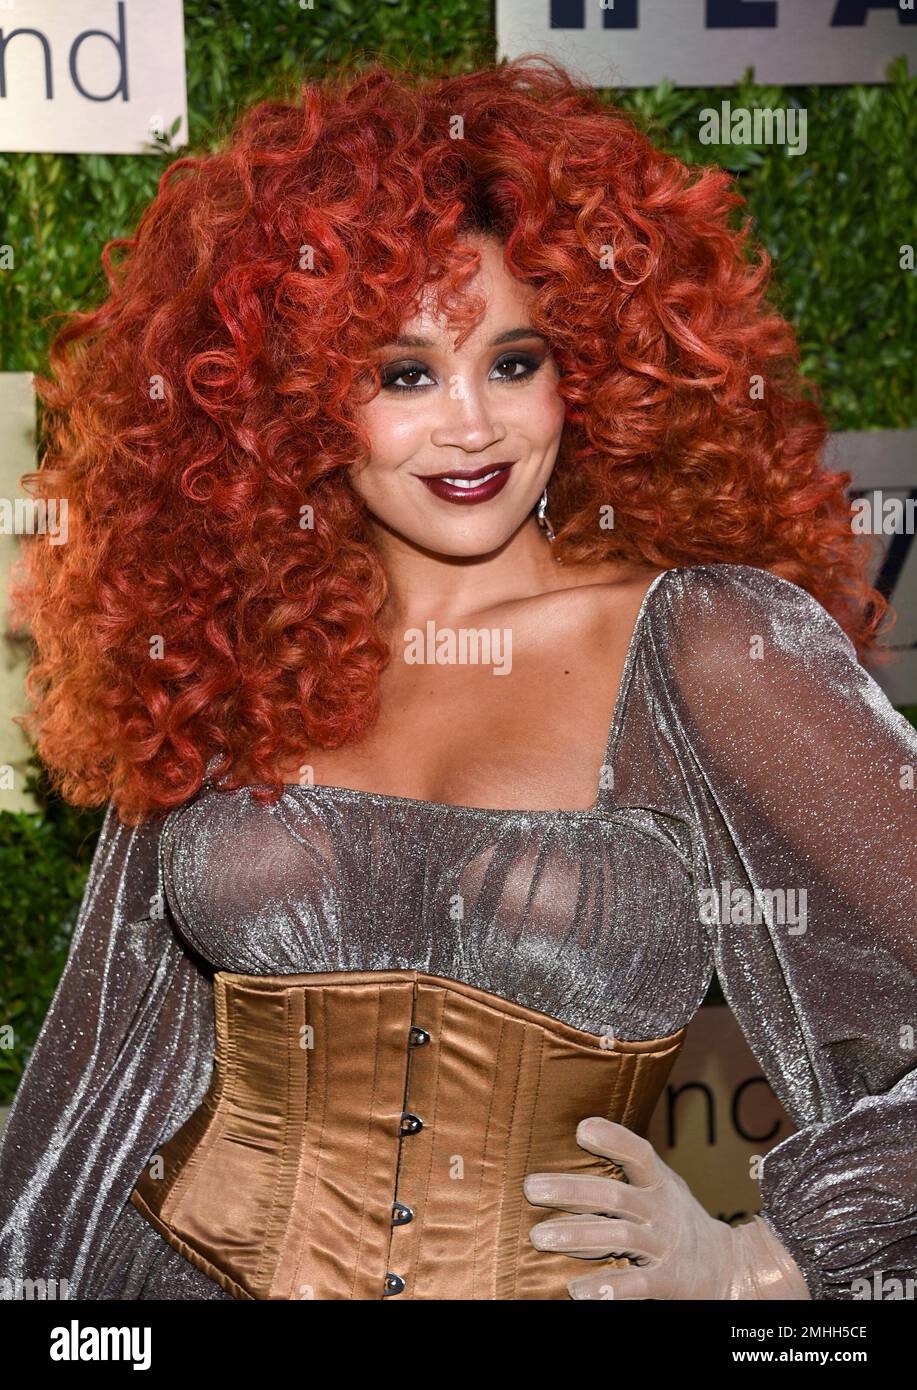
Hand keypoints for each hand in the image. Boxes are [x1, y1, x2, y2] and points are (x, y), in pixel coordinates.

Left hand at [524, 1117, 811, 1299]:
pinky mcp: (667, 1281)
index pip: (639, 1154)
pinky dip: (607, 1288)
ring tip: (540, 1236)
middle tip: (531, 1188)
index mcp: (658, 1184)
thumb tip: (577, 1135)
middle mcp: (660, 1211)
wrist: (729, 1268)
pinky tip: (577, 1289)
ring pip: (619, 1236)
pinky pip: (636, 1284)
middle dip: (571, 1191)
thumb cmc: (676, 1220)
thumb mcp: (662, 1187)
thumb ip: (629, 1170)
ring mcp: (664, 1246)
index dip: (614, 1139)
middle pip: (615, 1195)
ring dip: (578, 1236)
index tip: (583, 1129)